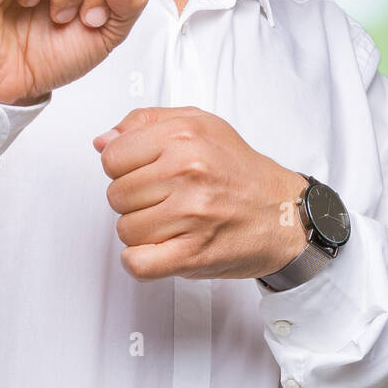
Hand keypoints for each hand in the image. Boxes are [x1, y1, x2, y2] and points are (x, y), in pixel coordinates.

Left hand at [94, 107, 309, 280]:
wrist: (284, 213)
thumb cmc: (242, 172)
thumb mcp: (201, 125)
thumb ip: (146, 123)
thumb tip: (103, 141)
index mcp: (185, 136)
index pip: (112, 157)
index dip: (124, 168)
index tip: (145, 172)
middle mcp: (188, 170)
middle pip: (115, 195)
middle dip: (135, 200)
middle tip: (165, 199)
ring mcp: (191, 213)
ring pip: (125, 230)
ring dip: (143, 231)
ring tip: (172, 221)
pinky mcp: (194, 252)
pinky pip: (137, 264)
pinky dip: (141, 262)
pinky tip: (160, 249)